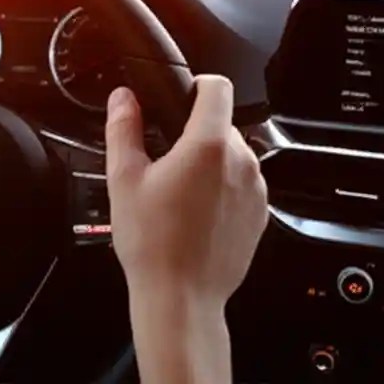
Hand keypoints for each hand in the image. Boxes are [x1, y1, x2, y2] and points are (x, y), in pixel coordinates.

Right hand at [104, 75, 267, 383]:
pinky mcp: (261, 213)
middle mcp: (241, 162)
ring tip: (180, 194)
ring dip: (211, 163)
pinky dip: (224, 189)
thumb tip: (123, 100)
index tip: (182, 98)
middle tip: (166, 163)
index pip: (217, 86)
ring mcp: (256, 188)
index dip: (197, 85)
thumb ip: (123, 128)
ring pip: (234, 155)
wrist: (181, 298)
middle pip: (222, 123)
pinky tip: (197, 214)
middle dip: (195, 134)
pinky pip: (243, 184)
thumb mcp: (124, 179)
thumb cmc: (153, 245)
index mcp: (208, 145)